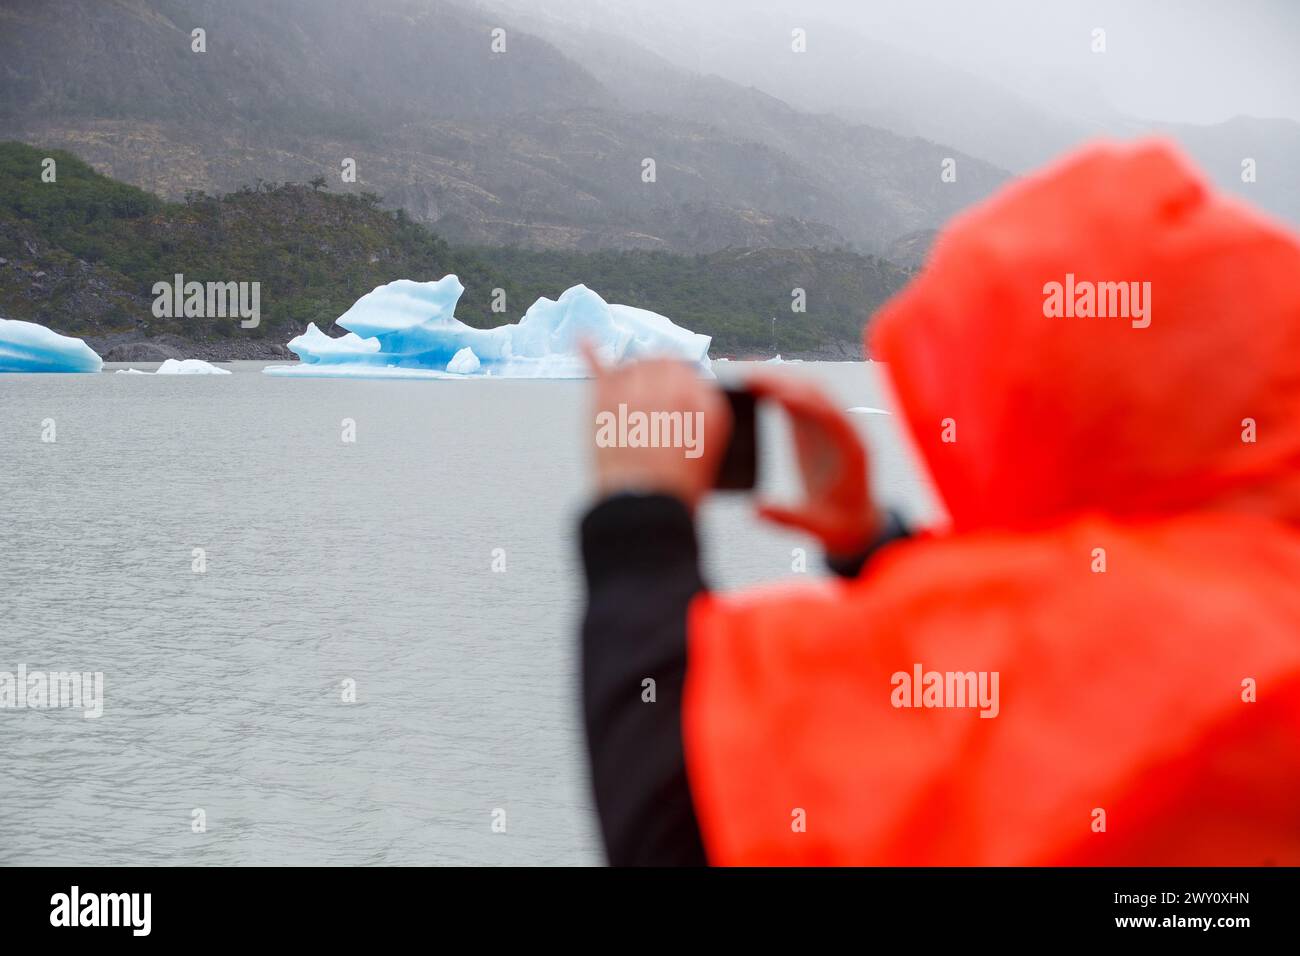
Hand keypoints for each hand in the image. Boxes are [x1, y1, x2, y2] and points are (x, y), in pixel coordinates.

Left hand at [582, 342, 730, 508]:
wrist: (644, 507)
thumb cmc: (677, 491)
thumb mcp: (708, 456)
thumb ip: (697, 425)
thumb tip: (683, 413)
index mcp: (705, 403)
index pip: (693, 376)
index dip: (684, 384)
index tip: (678, 395)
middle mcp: (673, 389)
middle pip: (665, 361)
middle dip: (661, 370)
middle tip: (655, 386)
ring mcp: (637, 390)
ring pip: (634, 363)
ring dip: (634, 370)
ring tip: (632, 386)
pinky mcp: (605, 399)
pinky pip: (598, 366)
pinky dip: (591, 352)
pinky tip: (584, 339)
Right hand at [748, 373, 878, 556]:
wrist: (856, 525)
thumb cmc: (843, 527)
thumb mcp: (819, 528)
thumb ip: (790, 518)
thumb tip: (756, 510)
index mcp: (853, 451)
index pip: (832, 418)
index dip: (806, 404)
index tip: (779, 396)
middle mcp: (844, 431)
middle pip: (818, 395)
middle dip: (787, 382)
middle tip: (753, 377)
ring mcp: (828, 428)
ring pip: (806, 392)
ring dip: (780, 381)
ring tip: (748, 375)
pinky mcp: (813, 430)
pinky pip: (796, 403)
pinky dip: (777, 392)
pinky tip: (754, 386)